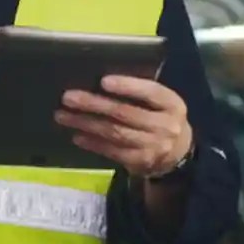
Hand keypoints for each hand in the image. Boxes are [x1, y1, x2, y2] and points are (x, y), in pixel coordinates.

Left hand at [56, 75, 192, 177]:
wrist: (179, 152)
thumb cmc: (162, 117)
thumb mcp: (162, 102)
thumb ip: (141, 93)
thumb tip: (99, 82)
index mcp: (172, 104)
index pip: (151, 92)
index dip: (128, 86)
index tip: (103, 80)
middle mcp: (166, 126)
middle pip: (125, 113)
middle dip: (94, 104)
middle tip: (69, 97)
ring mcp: (153, 147)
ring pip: (115, 133)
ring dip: (86, 123)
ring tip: (64, 115)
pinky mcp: (140, 162)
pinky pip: (112, 151)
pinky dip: (93, 143)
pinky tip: (77, 135)